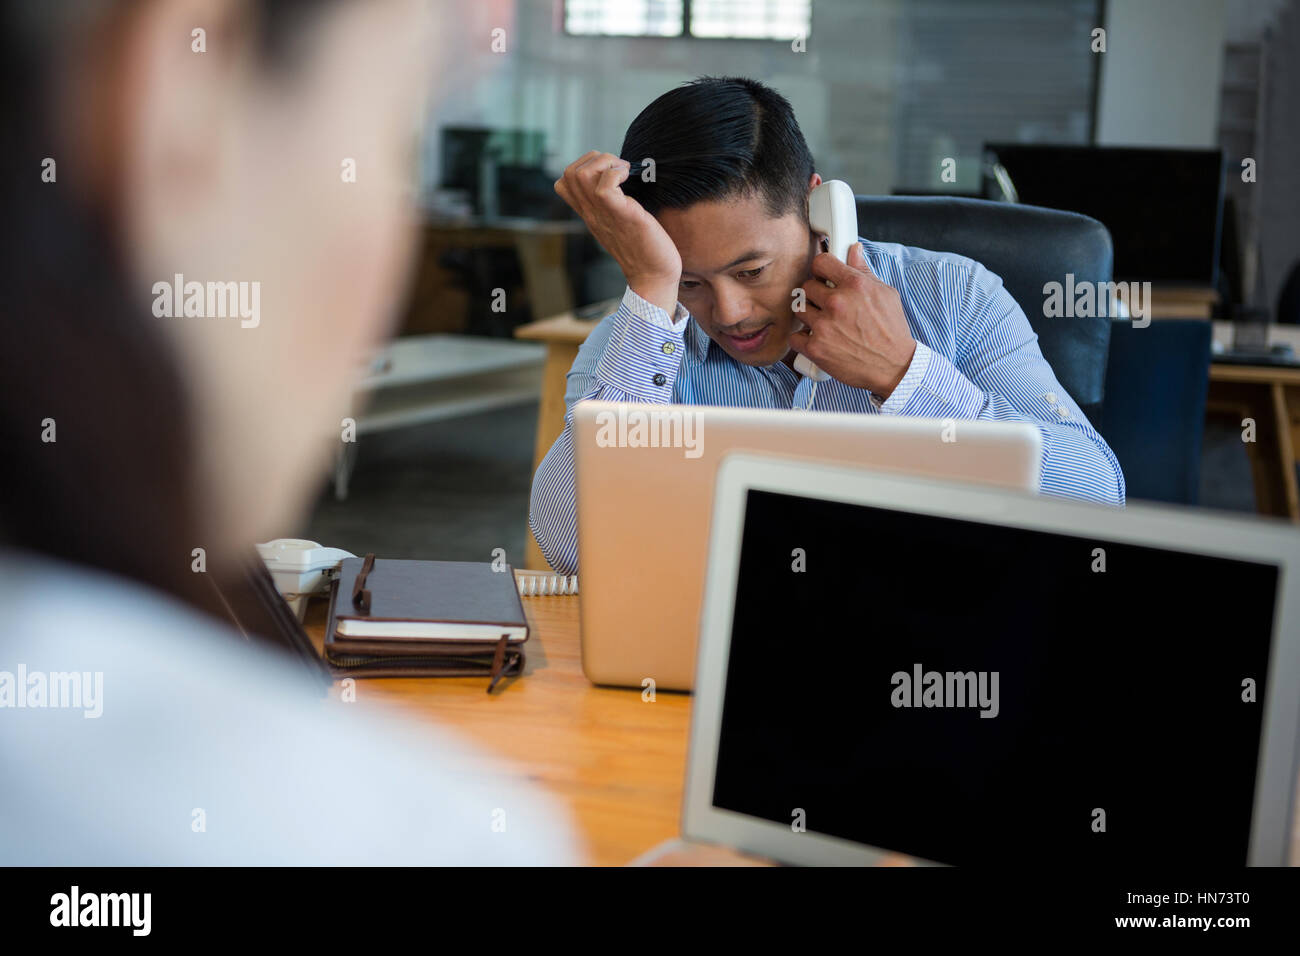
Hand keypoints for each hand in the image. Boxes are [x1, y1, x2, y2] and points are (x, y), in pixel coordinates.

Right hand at [555, 151, 681, 314]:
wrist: (653, 276)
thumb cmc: (644, 248)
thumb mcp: (619, 222)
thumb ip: (612, 205)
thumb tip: (620, 182)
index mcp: (589, 213)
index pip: (564, 182)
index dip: (584, 165)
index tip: (608, 172)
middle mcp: (591, 213)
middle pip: (569, 173)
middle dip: (595, 158)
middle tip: (619, 170)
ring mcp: (604, 214)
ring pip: (581, 174)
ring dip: (606, 163)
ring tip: (625, 173)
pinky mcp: (623, 215)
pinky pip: (605, 187)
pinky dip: (617, 174)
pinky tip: (631, 180)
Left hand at [788, 243, 916, 395]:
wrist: (894, 366)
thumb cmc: (891, 331)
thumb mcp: (885, 294)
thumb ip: (864, 271)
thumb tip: (854, 250)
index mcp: (854, 285)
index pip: (821, 262)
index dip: (821, 268)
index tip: (822, 275)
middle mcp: (837, 303)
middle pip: (806, 286)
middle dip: (815, 294)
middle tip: (826, 304)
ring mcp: (824, 326)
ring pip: (799, 309)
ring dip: (808, 315)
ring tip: (823, 322)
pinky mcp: (815, 347)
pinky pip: (795, 336)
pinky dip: (803, 339)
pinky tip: (816, 339)